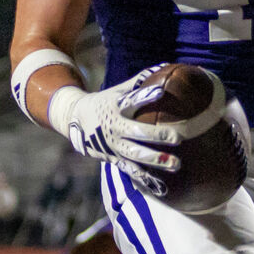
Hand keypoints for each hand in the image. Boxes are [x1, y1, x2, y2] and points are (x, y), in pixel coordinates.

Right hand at [49, 67, 185, 192]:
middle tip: (178, 137)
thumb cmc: (106, 101)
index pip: (132, 100)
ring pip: (135, 155)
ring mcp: (113, 146)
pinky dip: (146, 179)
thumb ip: (140, 81)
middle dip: (157, 135)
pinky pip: (131, 171)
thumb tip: (164, 67)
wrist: (76, 120)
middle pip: (136, 133)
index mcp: (116, 107)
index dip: (145, 96)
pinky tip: (162, 187)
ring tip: (176, 164)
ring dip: (155, 160)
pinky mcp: (113, 159)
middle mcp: (114, 127)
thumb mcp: (118, 90)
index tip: (160, 92)